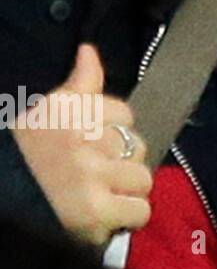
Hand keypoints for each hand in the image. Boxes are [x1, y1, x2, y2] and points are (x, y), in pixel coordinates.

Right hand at [13, 45, 151, 246]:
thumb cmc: (21, 158)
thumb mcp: (45, 114)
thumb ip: (78, 83)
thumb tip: (89, 50)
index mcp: (70, 112)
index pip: (124, 113)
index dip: (113, 133)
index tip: (94, 146)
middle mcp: (83, 139)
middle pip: (136, 145)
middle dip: (120, 162)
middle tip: (96, 175)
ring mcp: (91, 175)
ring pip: (142, 179)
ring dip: (126, 192)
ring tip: (102, 197)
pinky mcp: (96, 211)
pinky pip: (140, 211)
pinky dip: (127, 218)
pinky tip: (106, 217)